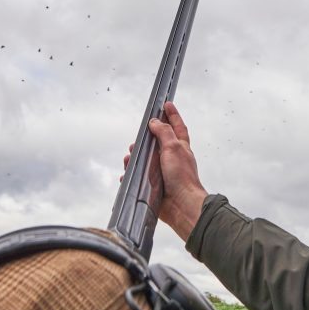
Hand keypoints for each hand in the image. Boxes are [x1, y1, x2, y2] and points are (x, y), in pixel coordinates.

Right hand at [122, 102, 208, 241]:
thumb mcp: (174, 148)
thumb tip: (155, 122)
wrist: (182, 205)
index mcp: (181, 148)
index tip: (166, 104)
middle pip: (158, 143)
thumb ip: (164, 132)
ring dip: (135, 158)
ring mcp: (163, 172)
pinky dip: (131, 175)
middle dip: (146, 139)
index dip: (173, 114)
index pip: (177, 126)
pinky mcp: (155, 186)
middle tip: (138, 138)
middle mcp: (172, 159)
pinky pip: (139, 178)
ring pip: (146, 160)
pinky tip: (126, 175)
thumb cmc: (182, 177)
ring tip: (128, 158)